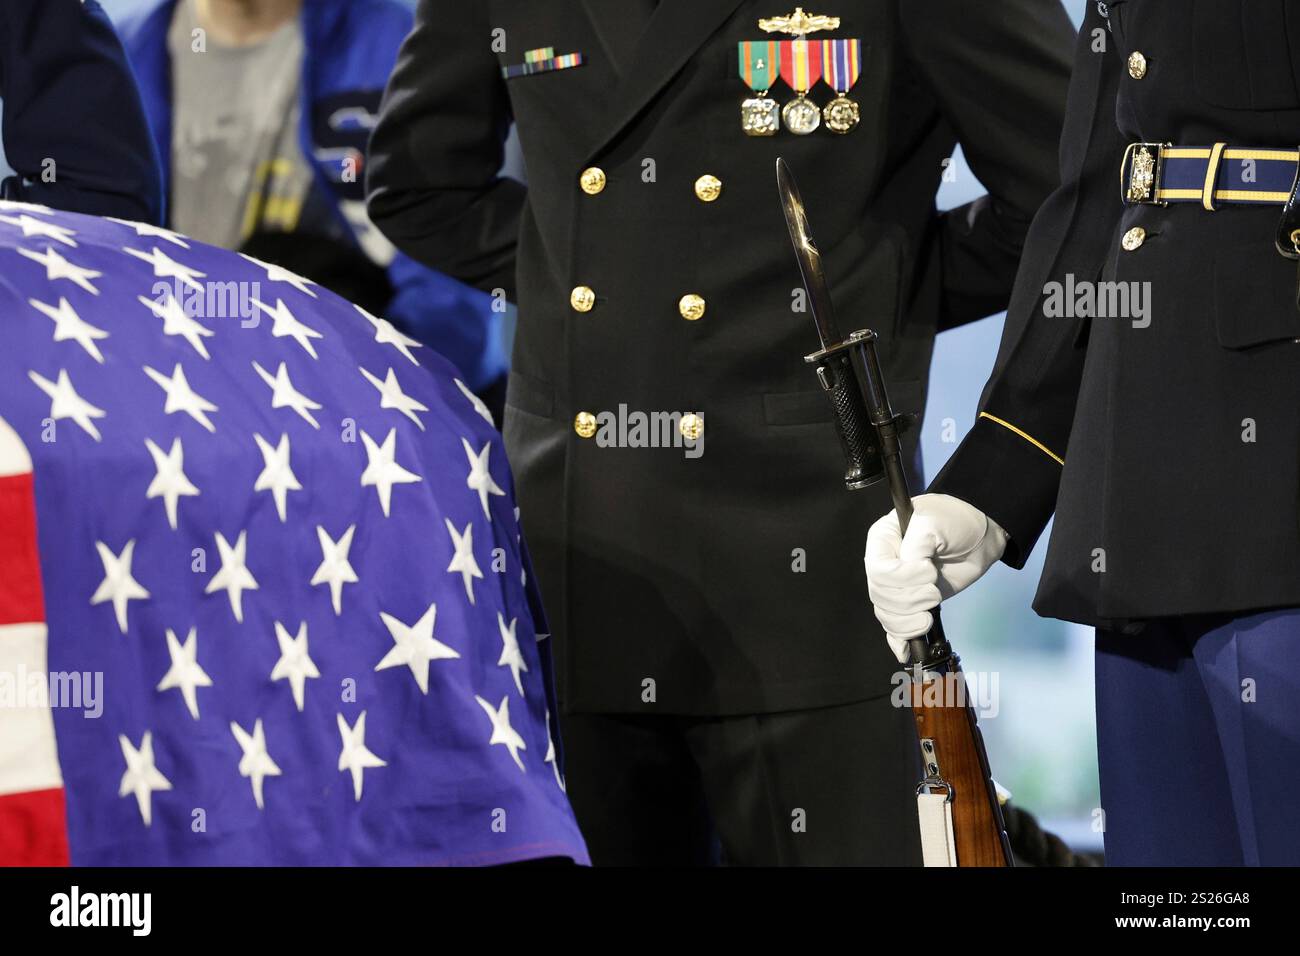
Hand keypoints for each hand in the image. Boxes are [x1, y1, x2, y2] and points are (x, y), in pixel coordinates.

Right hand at [864, 494, 1008, 662]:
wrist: (979, 536)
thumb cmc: (956, 521)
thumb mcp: (934, 524)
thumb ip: (917, 546)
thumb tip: (907, 567)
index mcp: (883, 540)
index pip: (878, 570)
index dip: (902, 578)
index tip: (929, 570)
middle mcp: (884, 565)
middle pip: (880, 596)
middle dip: (909, 601)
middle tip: (934, 592)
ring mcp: (897, 586)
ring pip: (886, 615)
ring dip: (908, 623)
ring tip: (929, 616)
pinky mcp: (911, 604)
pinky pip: (894, 628)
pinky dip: (899, 640)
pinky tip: (905, 650)